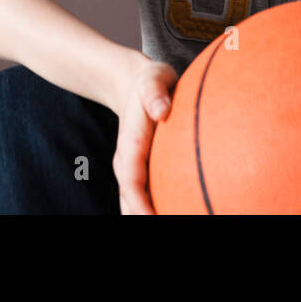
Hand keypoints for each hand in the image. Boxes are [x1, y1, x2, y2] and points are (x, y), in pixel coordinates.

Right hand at [110, 57, 178, 214]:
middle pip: (130, 202)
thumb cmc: (150, 82)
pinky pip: (143, 198)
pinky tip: (172, 213)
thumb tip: (162, 109)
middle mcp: (128, 163)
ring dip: (146, 216)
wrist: (133, 85)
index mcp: (131, 145)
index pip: (132, 183)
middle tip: (170, 223)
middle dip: (142, 218)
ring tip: (173, 221)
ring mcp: (133, 170)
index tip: (153, 219)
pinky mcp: (141, 172)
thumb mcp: (153, 78)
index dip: (141, 205)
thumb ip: (155, 92)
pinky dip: (153, 211)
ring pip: (133, 205)